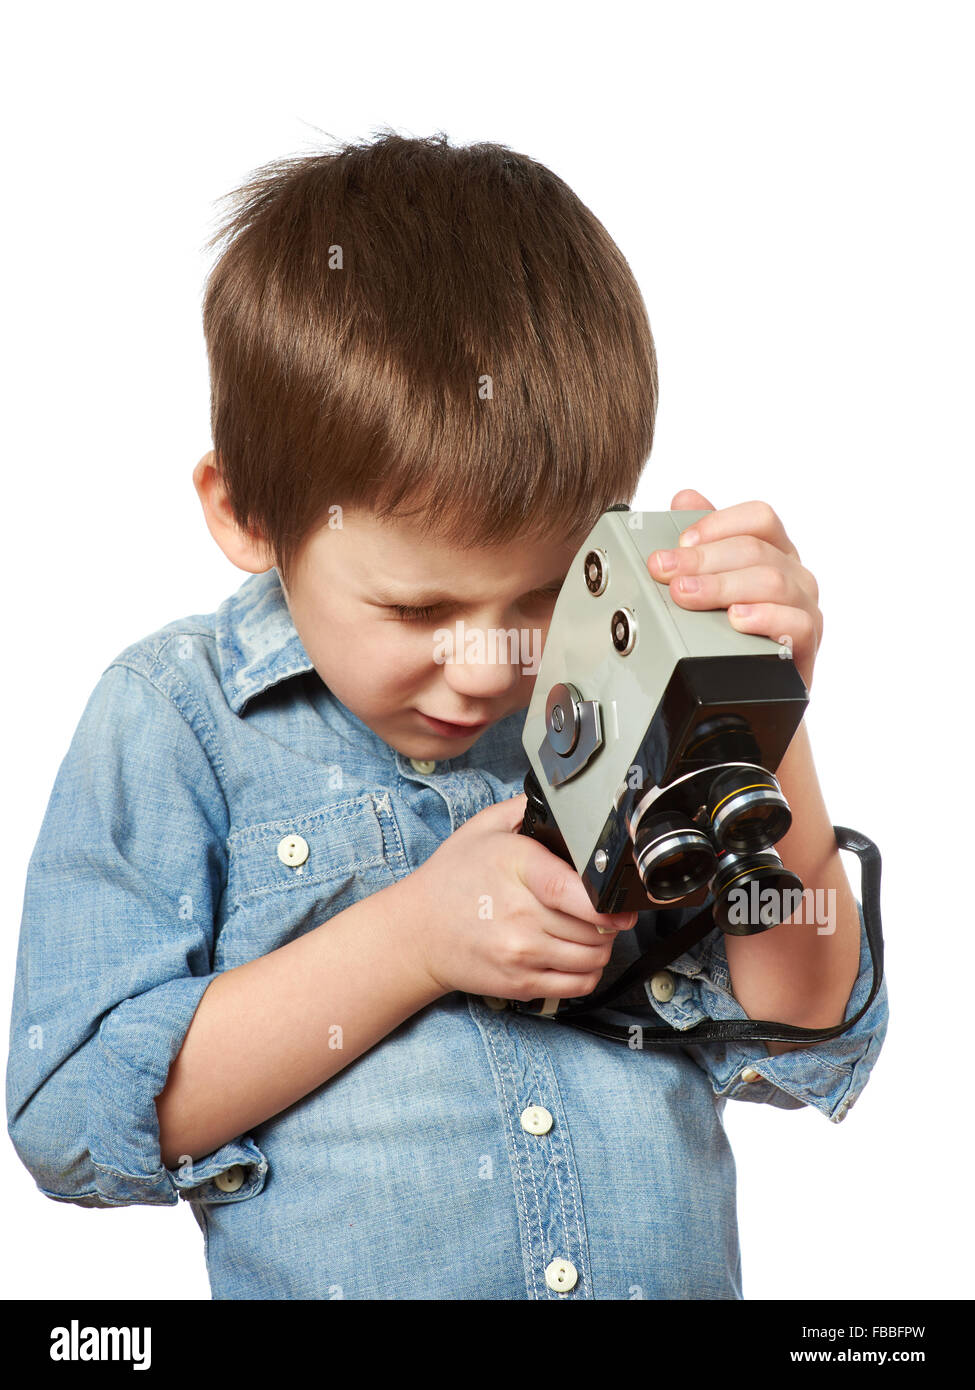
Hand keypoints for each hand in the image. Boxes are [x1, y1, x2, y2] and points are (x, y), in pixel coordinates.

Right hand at [401, 794, 637, 1000]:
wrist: (416, 933)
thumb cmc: (452, 879)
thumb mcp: (483, 828)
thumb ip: (526, 809)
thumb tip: (564, 798)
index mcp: (516, 869)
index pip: (573, 891)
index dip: (606, 900)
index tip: (618, 899)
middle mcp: (520, 915)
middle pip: (595, 926)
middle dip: (607, 917)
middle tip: (597, 908)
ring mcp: (521, 953)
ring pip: (594, 956)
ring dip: (601, 943)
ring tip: (587, 929)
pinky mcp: (521, 983)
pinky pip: (579, 984)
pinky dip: (589, 971)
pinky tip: (576, 954)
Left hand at [647, 488, 822, 690]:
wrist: (749, 688)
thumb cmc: (732, 630)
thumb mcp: (713, 581)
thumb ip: (702, 541)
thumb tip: (685, 498)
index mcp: (774, 551)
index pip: (758, 518)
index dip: (717, 525)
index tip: (680, 543)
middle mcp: (794, 574)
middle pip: (756, 550)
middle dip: (703, 559)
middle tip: (665, 572)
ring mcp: (803, 608)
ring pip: (773, 582)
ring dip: (723, 586)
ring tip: (687, 595)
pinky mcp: (806, 645)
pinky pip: (797, 623)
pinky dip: (764, 618)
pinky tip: (736, 620)